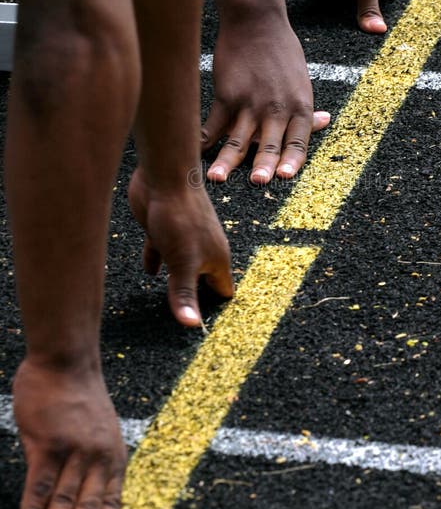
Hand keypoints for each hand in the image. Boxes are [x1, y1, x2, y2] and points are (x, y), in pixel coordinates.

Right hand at [13, 359, 126, 508]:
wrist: (65, 360)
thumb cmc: (76, 391)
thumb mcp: (98, 423)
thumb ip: (92, 452)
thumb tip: (82, 479)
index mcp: (112, 449)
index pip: (112, 491)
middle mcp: (97, 453)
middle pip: (90, 500)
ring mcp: (73, 450)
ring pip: (65, 498)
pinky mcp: (47, 446)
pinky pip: (39, 487)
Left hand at [128, 168, 233, 326]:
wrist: (163, 176)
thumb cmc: (179, 217)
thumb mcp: (182, 262)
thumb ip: (185, 295)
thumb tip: (193, 327)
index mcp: (216, 260)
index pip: (224, 292)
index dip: (217, 310)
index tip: (210, 331)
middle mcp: (203, 252)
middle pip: (204, 282)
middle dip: (197, 299)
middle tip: (187, 322)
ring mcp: (184, 241)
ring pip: (181, 269)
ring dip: (174, 283)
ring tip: (168, 303)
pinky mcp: (164, 231)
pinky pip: (161, 253)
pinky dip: (155, 263)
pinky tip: (148, 274)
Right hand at [202, 18, 329, 183]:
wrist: (256, 21)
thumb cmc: (281, 52)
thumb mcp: (302, 81)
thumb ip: (306, 108)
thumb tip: (325, 122)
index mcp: (299, 107)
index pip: (298, 141)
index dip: (292, 160)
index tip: (285, 177)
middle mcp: (276, 107)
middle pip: (270, 143)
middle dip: (263, 164)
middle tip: (259, 182)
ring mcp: (250, 102)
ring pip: (237, 138)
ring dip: (225, 160)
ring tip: (215, 179)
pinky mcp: (226, 95)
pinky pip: (213, 123)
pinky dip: (203, 139)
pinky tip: (194, 153)